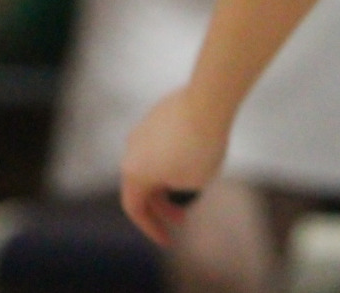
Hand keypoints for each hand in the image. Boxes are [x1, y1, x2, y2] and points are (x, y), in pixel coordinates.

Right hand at [121, 88, 228, 246]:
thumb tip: (177, 180)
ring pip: (151, 163)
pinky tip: (196, 158)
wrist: (208, 101)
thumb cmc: (200, 147)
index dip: (150, 227)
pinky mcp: (157, 113)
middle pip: (142, 186)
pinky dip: (172, 158)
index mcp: (132, 172)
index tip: (168, 239)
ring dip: (167, 180)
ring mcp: (142, 128)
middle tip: (184, 216)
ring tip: (193, 185)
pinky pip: (160, 144)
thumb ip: (179, 190)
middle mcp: (130, 150)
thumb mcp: (193, 184)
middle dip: (163, 205)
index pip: (134, 208)